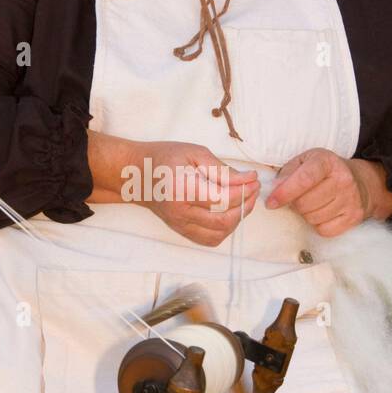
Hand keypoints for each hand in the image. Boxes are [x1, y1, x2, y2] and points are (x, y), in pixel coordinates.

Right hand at [136, 140, 259, 246]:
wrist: (137, 175)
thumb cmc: (164, 159)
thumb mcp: (193, 153)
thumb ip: (221, 169)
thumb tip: (247, 179)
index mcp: (182, 189)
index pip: (223, 197)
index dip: (244, 189)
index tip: (254, 179)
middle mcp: (180, 212)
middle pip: (223, 219)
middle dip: (245, 206)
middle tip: (253, 190)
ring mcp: (179, 224)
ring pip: (218, 234)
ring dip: (237, 220)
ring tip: (244, 202)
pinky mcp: (181, 230)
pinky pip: (209, 239)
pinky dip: (224, 230)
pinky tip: (230, 213)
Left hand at [265, 148, 391, 236]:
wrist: (361, 182)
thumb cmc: (324, 172)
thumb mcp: (305, 162)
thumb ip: (287, 173)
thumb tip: (275, 189)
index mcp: (327, 161)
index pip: (304, 179)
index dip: (284, 193)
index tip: (271, 202)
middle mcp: (342, 179)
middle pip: (305, 203)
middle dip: (295, 204)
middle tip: (298, 199)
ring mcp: (350, 199)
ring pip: (313, 218)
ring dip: (306, 214)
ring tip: (313, 204)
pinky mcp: (354, 216)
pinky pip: (324, 230)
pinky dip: (318, 225)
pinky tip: (323, 213)